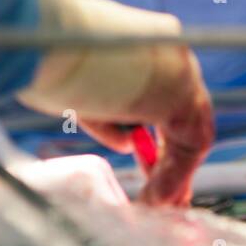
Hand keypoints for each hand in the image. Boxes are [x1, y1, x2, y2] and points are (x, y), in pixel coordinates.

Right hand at [17, 0, 213, 207]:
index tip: (142, 153)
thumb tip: (128, 143)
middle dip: (172, 155)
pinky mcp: (184, 97)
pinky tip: (154, 198)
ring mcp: (183, 72)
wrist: (61, 41)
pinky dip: (174, 175)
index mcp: (146, 42)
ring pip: (190, 131)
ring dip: (175, 172)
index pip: (162, 89)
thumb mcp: (80, 89)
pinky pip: (190, 145)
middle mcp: (171, 54)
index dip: (155, 127)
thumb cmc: (55, 58)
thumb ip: (109, 115)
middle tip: (162, 188)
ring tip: (158, 204)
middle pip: (184, 113)